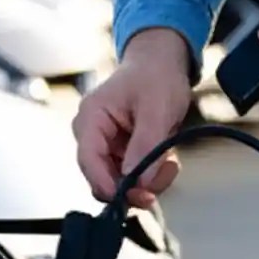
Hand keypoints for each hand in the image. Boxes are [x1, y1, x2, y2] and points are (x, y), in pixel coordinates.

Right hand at [72, 29, 191, 208]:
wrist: (161, 61)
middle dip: (134, 184)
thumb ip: (145, 147)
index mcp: (91, 117)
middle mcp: (91, 133)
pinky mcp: (120, 150)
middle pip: (102, 177)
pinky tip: (166, 159)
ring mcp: (105, 143)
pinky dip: (151, 173)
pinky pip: (131, 174)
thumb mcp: (156, 109)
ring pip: (119, 181)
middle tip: (164, 176)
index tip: (135, 197)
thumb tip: (139, 184)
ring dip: (147, 180)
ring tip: (170, 161)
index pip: (88, 160)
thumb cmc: (155, 75)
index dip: (108, 185)